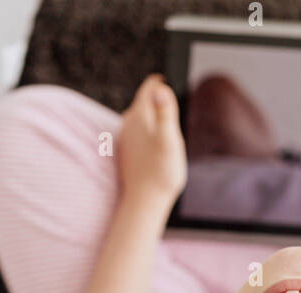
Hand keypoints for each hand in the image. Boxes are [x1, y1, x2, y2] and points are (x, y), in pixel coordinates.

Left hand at [117, 74, 186, 208]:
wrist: (144, 202)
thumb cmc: (161, 173)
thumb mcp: (170, 140)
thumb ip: (166, 113)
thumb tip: (160, 88)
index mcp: (139, 115)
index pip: (150, 86)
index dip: (163, 83)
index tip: (175, 85)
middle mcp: (128, 123)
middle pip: (145, 100)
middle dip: (159, 100)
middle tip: (175, 106)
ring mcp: (125, 137)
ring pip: (141, 117)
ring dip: (154, 118)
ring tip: (168, 127)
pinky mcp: (126, 150)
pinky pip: (138, 133)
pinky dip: (149, 133)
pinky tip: (157, 145)